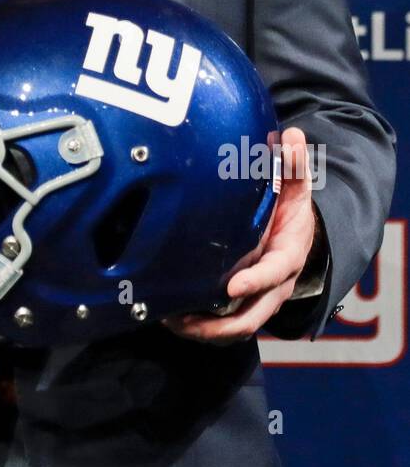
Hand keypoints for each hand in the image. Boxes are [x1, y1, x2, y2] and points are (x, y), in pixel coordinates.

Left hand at [161, 127, 319, 345]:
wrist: (298, 236)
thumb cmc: (290, 210)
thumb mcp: (296, 187)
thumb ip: (294, 164)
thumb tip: (293, 136)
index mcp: (287, 257)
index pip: (274, 273)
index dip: (255, 281)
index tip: (232, 286)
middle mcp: (274, 286)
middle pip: (252, 315)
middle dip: (220, 324)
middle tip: (186, 320)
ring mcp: (258, 300)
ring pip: (235, 326)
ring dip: (204, 330)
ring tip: (171, 322)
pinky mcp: (241, 306)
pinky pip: (223, 324)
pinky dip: (199, 327)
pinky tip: (170, 319)